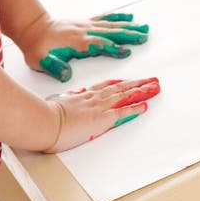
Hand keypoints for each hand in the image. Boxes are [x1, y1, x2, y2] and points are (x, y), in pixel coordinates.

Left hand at [19, 12, 149, 81]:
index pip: (99, 45)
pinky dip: (118, 18)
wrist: (31, 28)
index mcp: (76, 42)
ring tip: (144, 28)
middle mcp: (84, 31)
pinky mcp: (84, 23)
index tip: (127, 52)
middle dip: (128, 35)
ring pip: (111, 25)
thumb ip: (54, 67)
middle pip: (110, 33)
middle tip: (144, 37)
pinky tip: (129, 17)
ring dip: (128, 27)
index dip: (113, 48)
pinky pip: (104, 19)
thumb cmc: (36, 47)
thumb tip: (65, 74)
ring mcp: (85, 25)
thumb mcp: (40, 61)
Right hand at [44, 77, 159, 152]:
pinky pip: (123, 113)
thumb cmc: (45, 114)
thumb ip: (61, 102)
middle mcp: (93, 98)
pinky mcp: (103, 119)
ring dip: (141, 91)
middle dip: (136, 83)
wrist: (46, 121)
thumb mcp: (54, 104)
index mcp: (82, 95)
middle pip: (119, 88)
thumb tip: (58, 102)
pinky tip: (145, 105)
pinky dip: (135, 108)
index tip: (126, 81)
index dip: (117, 83)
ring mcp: (99, 107)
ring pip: (125, 96)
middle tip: (149, 80)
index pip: (104, 86)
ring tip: (154, 87)